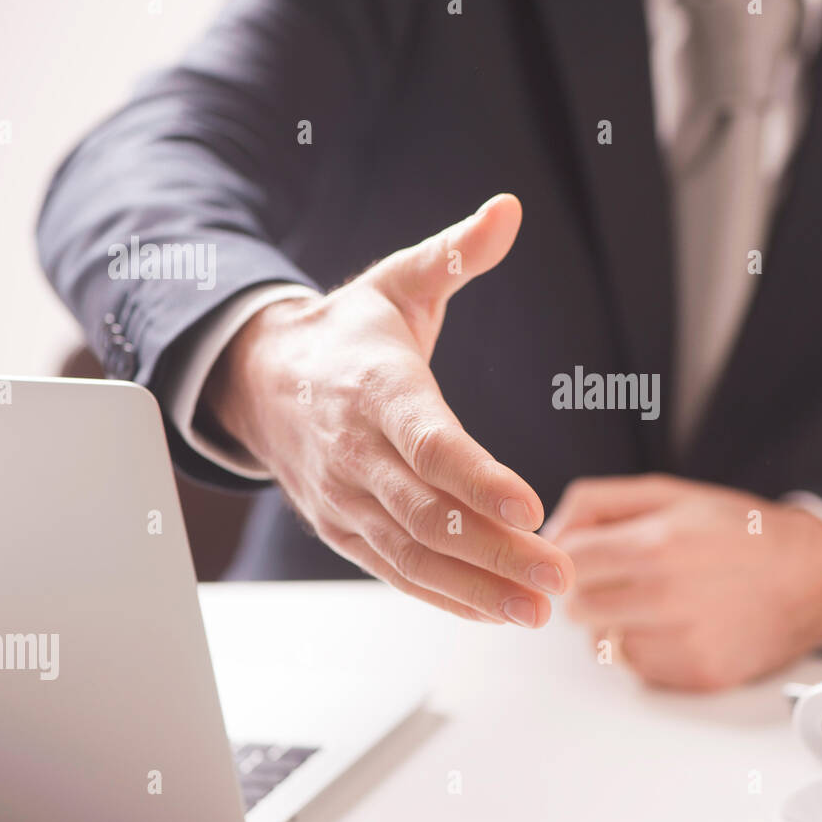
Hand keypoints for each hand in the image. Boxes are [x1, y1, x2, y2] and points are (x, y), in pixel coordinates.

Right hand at [203, 194, 572, 626]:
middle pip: (427, 513)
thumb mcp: (399, 283)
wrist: (262, 379)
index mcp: (374, 389)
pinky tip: (494, 611)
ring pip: (412, 554)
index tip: (532, 507)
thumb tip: (509, 210)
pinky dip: (444, 595)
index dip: (477, 478)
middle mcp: (354, 452)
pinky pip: (394, 571)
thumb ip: (456, 254)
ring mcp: (344, 499)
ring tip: (540, 610)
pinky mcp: (343, 529)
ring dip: (477, 587)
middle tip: (560, 579)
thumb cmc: (349, 333)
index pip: (428, 442)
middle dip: (495, 551)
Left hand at [545, 474, 821, 689]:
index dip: (572, 556)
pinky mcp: (696, 676)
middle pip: (577, 608)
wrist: (809, 576)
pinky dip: (646, 649)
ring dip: (618, 623)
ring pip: (604, 643)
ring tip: (658, 600)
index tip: (588, 555)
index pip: (567, 562)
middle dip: (591, 591)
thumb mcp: (667, 492)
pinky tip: (678, 625)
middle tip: (624, 576)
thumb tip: (547, 535)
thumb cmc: (736, 530)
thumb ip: (597, 503)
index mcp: (656, 543)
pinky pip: (637, 668)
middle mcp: (668, 597)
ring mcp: (684, 642)